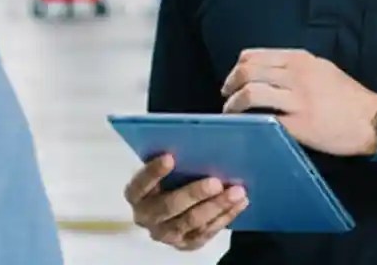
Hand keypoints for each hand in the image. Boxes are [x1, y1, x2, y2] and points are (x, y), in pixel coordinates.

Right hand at [124, 153, 248, 250]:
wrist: (179, 204)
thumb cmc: (174, 175)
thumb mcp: (168, 165)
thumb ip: (176, 154)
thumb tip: (199, 132)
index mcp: (136, 194)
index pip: (140, 184)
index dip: (153, 172)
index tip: (170, 157)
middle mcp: (146, 217)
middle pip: (168, 206)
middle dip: (193, 194)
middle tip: (216, 181)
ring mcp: (166, 234)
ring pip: (191, 222)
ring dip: (216, 206)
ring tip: (237, 190)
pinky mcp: (186, 244)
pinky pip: (207, 232)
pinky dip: (226, 216)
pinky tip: (241, 201)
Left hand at [220, 48, 376, 156]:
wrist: (373, 120)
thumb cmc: (349, 97)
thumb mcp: (323, 69)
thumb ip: (296, 68)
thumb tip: (267, 74)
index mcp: (300, 59)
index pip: (254, 56)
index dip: (237, 68)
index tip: (233, 80)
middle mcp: (296, 75)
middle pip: (247, 71)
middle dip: (230, 84)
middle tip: (227, 96)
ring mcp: (297, 100)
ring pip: (251, 92)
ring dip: (233, 103)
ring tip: (232, 112)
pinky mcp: (298, 124)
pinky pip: (264, 119)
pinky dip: (249, 121)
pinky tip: (248, 126)